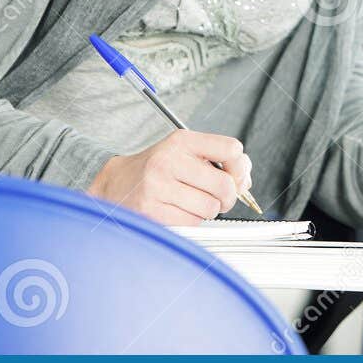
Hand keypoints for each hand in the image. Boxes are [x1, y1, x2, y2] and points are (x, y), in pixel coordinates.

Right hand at [88, 130, 252, 225]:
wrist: (116, 184)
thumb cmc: (157, 168)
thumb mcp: (185, 152)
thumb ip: (218, 160)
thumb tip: (245, 181)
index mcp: (182, 141)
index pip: (231, 149)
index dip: (240, 167)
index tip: (235, 175)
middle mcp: (169, 160)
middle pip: (225, 185)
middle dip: (227, 197)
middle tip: (218, 197)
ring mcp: (158, 186)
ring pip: (210, 208)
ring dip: (207, 210)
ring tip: (192, 202)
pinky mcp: (152, 210)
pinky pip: (192, 222)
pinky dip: (192, 220)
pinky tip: (178, 210)